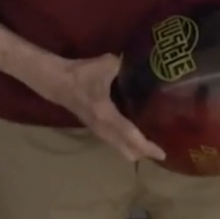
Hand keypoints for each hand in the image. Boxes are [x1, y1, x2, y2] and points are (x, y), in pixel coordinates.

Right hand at [40, 54, 165, 161]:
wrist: (57, 81)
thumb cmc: (81, 74)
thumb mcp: (106, 64)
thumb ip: (125, 66)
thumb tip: (139, 66)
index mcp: (107, 115)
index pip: (130, 135)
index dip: (147, 146)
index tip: (162, 154)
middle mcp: (103, 127)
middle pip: (126, 150)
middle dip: (142, 153)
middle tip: (159, 151)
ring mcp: (97, 129)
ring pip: (118, 147)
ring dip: (132, 149)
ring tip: (149, 145)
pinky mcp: (94, 126)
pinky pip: (113, 140)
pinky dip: (124, 142)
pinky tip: (132, 134)